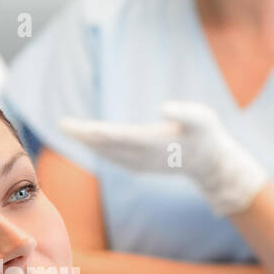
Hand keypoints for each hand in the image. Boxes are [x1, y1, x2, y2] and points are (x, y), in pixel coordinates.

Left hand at [59, 100, 267, 215]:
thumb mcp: (202, 118)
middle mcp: (142, 156)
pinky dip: (99, 150)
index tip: (82, 127)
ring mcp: (140, 163)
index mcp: (154, 142)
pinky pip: (113, 158)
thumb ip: (185, 113)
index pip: (120, 136)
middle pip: (107, 145)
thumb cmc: (207, 135)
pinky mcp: (141, 165)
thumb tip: (165, 108)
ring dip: (88, 143)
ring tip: (70, 131)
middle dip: (84, 135)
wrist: (212, 164)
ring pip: (107, 152)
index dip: (99, 131)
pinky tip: (90, 144)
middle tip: (62, 124)